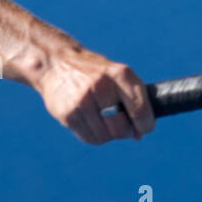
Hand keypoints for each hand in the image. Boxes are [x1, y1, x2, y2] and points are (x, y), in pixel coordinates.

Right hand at [34, 44, 155, 144]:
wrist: (56, 63)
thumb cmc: (94, 73)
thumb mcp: (116, 76)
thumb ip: (132, 101)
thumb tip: (139, 134)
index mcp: (119, 74)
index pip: (140, 109)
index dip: (146, 124)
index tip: (144, 127)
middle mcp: (101, 86)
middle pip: (122, 127)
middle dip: (125, 131)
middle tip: (121, 125)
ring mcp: (83, 100)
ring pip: (105, 136)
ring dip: (107, 134)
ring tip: (102, 120)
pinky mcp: (68, 114)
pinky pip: (89, 138)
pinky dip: (93, 135)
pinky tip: (89, 121)